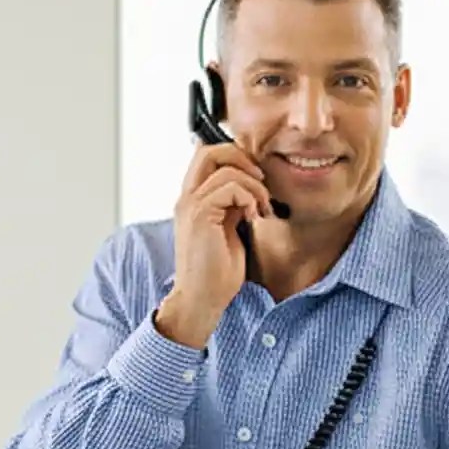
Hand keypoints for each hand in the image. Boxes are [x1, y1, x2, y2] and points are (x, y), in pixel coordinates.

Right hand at [156, 141, 272, 348]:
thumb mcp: (229, 228)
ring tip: (261, 207)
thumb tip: (250, 186)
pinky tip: (252, 217)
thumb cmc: (216, 272)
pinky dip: (249, 197)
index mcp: (192, 199)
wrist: (202, 299)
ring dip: (253, 184)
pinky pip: (230, 186)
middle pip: (210, 149)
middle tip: (261, 182)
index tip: (256, 179)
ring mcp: (190, 204)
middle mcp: (187, 197)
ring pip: (225, 166)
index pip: (207, 155)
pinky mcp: (200, 215)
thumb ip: (232, 204)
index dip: (235, 157)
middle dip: (243, 158)